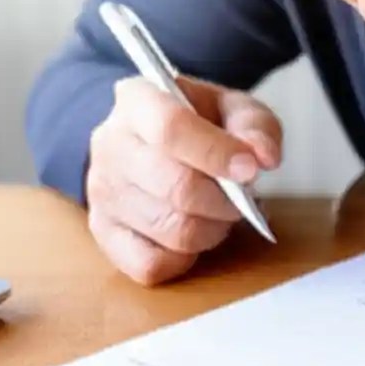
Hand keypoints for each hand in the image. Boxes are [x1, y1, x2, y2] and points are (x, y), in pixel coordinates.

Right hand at [85, 75, 281, 284]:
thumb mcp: (233, 108)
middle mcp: (110, 145)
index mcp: (138, 100)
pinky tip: (191, 235)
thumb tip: (262, 158)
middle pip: (175, 187)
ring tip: (218, 212)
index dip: (217, 154)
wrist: (151, 139)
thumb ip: (255, 126)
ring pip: (171, 230)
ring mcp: (102, 192)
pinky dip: (184, 259)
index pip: (171, 129)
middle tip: (240, 196)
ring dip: (212, 229)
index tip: (251, 170)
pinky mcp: (104, 233)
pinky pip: (151, 264)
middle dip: (224, 201)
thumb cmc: (199, 123)